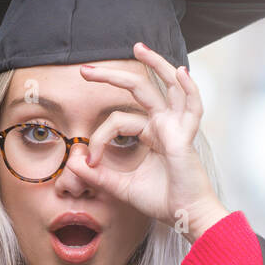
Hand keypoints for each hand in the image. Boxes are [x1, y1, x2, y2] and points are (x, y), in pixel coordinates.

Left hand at [67, 41, 229, 242]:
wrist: (185, 217)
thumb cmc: (161, 201)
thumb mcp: (120, 187)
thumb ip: (98, 176)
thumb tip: (73, 162)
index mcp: (150, 134)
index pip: (117, 121)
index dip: (98, 138)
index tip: (90, 163)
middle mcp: (163, 125)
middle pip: (138, 90)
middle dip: (112, 76)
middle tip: (85, 69)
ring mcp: (176, 127)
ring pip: (166, 87)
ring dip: (155, 64)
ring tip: (138, 47)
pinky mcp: (185, 137)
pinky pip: (191, 108)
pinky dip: (189, 89)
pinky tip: (180, 72)